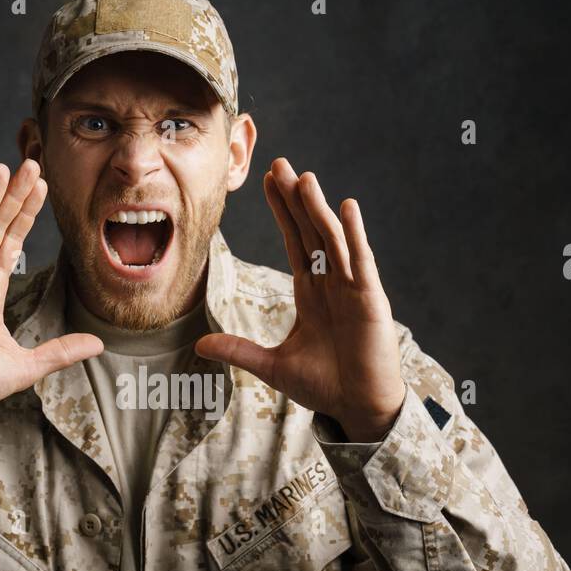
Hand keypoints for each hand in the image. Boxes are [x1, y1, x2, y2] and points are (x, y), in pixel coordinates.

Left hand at [195, 157, 406, 441]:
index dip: (282, 211)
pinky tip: (347, 207)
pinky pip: (361, 261)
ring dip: (319, 209)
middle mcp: (331, 283)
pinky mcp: (370, 300)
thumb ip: (239, 351)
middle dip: (295, 199)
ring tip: (304, 178)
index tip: (268, 181)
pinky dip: (355, 234)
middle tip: (279, 164)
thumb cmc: (323, 385)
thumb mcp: (272, 366)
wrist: (357, 406)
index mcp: (310, 292)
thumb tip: (201, 344)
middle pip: (310, 231)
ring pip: (333, 240)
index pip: (293, 241)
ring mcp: (351, 288)